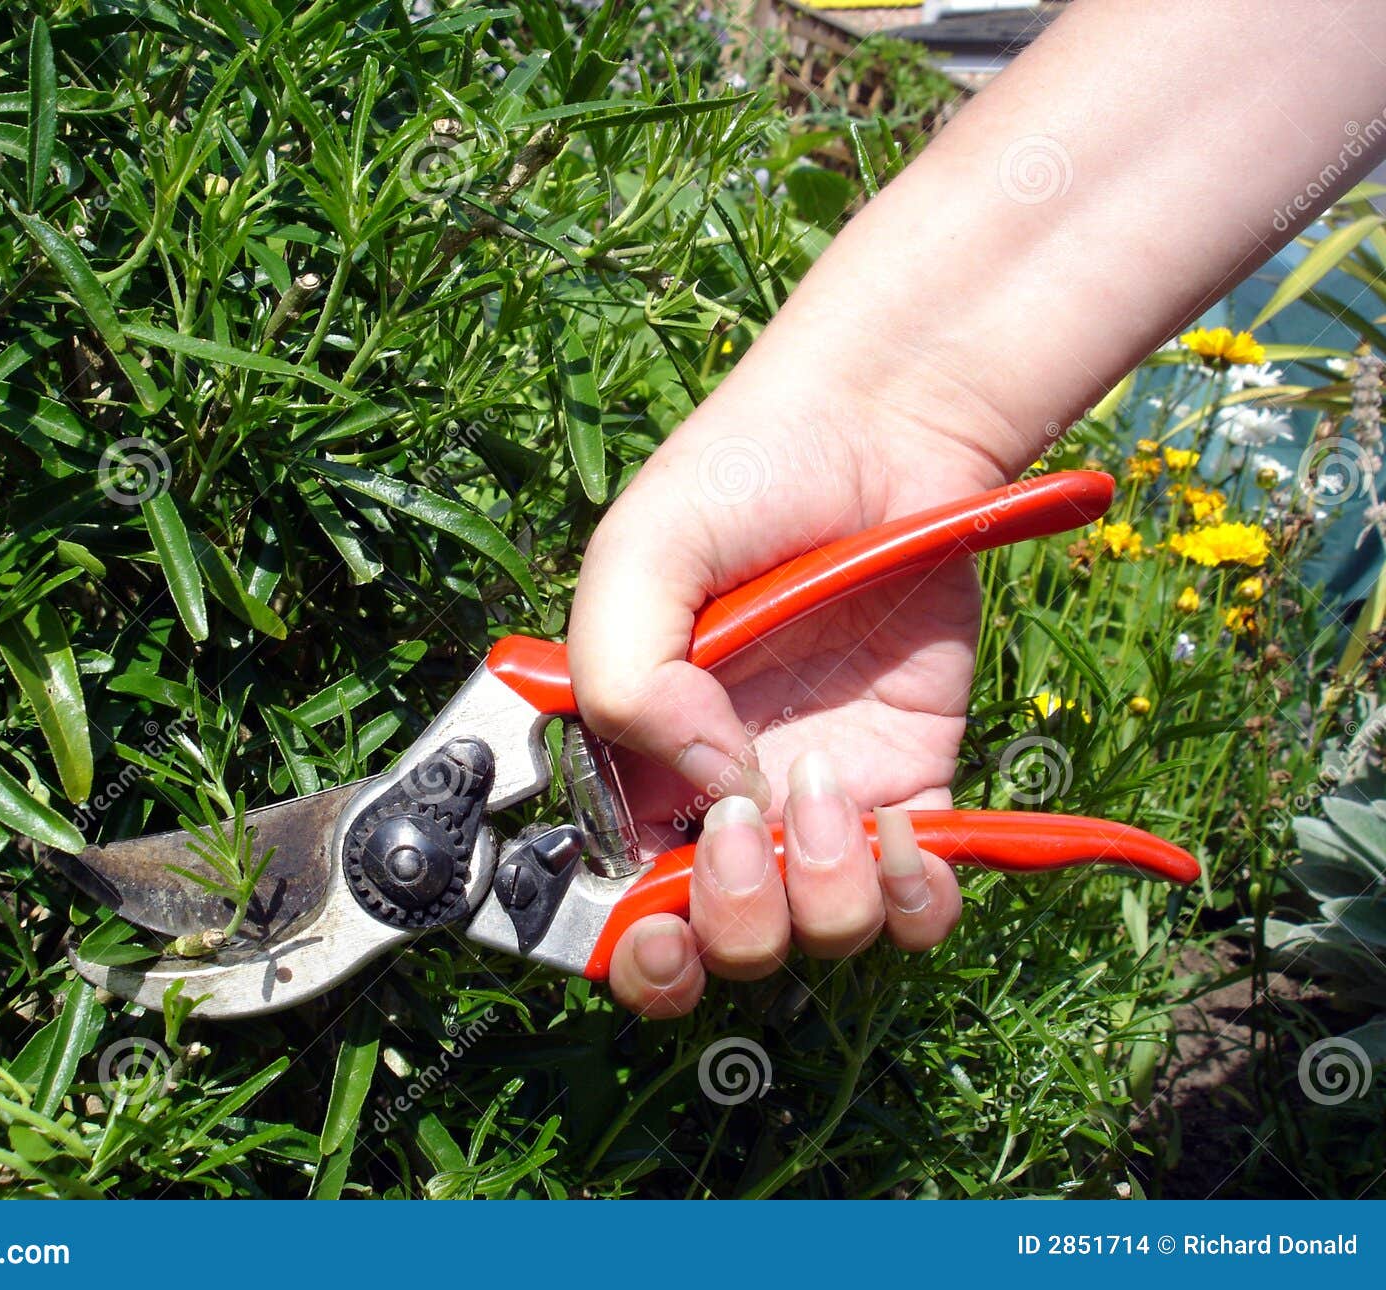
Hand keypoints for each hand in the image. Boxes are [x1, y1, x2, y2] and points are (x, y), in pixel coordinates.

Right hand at [569, 372, 1008, 1016]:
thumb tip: (710, 786)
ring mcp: (817, 803)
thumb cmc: (744, 479)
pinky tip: (907, 828)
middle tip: (742, 824)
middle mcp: (719, 798)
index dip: (629, 946)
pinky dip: (917, 898)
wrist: (883, 436)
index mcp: (633, 759)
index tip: (652, 924)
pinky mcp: (911, 789)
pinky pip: (918, 904)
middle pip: (720, 945)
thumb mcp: (643, 553)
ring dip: (825, 898)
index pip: (611, 900)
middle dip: (732, 922)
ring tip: (835, 791)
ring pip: (820, 934)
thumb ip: (625, 673)